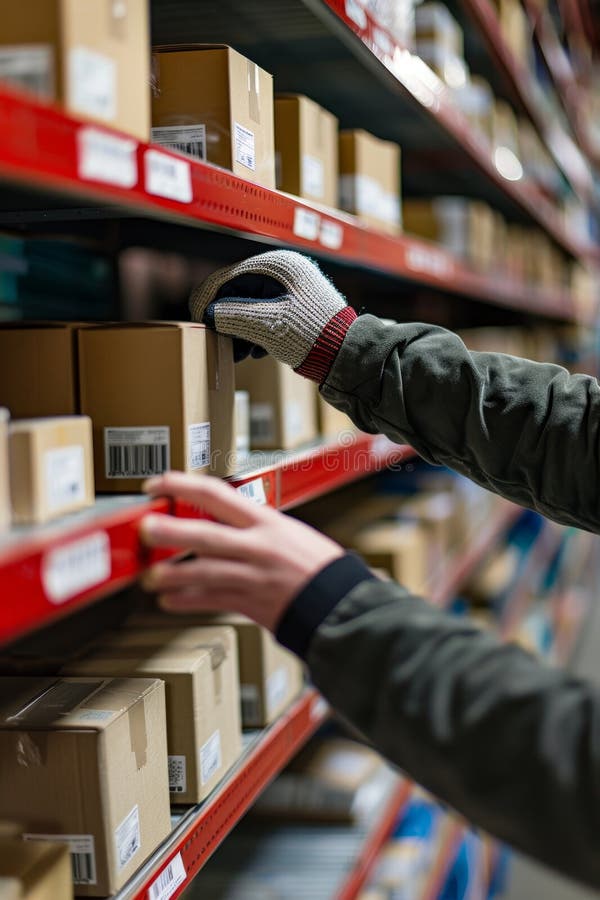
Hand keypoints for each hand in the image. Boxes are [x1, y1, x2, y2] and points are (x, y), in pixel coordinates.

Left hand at [139, 472, 343, 631]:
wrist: (339, 600)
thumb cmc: (317, 564)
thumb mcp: (288, 532)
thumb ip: (252, 527)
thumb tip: (215, 521)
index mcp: (266, 521)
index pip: (218, 494)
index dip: (184, 486)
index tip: (158, 482)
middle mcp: (257, 546)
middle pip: (206, 535)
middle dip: (171, 531)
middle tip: (144, 527)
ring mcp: (253, 576)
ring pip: (204, 572)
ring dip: (172, 574)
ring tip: (149, 576)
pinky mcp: (251, 603)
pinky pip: (212, 601)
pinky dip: (187, 601)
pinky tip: (169, 601)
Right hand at [189, 250, 355, 381]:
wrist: (348, 355)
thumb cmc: (313, 336)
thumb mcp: (267, 325)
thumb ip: (233, 315)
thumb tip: (209, 314)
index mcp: (279, 265)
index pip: (231, 277)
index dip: (210, 299)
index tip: (198, 319)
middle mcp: (285, 271)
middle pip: (240, 292)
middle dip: (226, 318)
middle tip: (218, 342)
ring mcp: (292, 289)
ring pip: (252, 305)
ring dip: (240, 329)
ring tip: (238, 353)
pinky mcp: (297, 307)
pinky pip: (266, 314)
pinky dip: (255, 331)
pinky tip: (254, 352)